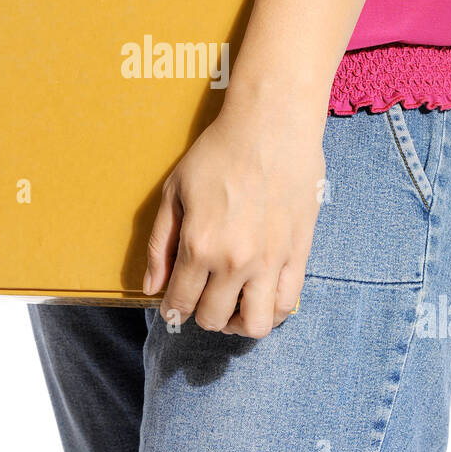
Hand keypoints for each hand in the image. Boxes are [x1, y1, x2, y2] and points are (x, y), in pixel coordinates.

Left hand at [144, 99, 324, 338]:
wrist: (272, 126)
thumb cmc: (218, 153)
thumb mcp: (174, 192)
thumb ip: (160, 244)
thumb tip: (152, 287)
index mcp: (200, 246)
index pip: (182, 303)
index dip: (173, 310)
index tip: (174, 306)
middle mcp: (236, 261)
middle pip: (215, 319)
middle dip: (202, 315)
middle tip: (202, 298)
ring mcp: (271, 261)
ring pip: (255, 325)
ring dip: (238, 323)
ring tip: (233, 305)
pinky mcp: (298, 254)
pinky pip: (287, 304)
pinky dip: (271, 311)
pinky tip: (259, 295)